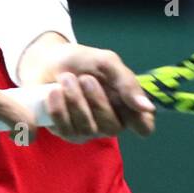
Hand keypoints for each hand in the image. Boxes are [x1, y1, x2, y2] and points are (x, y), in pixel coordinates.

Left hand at [16, 34, 155, 142]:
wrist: (46, 60)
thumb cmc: (81, 62)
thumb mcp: (106, 62)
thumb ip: (127, 82)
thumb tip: (147, 107)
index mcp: (126, 106)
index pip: (144, 127)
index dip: (141, 122)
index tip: (127, 106)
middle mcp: (109, 123)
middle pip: (112, 128)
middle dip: (97, 101)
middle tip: (85, 78)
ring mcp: (87, 131)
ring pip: (87, 129)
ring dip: (75, 100)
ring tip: (66, 78)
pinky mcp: (65, 133)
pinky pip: (65, 129)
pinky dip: (59, 108)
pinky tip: (54, 91)